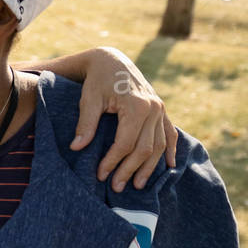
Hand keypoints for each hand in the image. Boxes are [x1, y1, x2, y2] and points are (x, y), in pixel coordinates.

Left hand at [71, 47, 178, 191]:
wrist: (112, 61)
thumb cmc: (97, 80)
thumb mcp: (88, 99)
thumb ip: (86, 123)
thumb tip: (77, 147)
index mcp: (137, 105)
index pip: (126, 142)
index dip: (113, 161)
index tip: (101, 175)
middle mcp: (154, 108)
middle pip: (145, 148)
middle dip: (130, 170)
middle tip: (117, 187)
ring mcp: (161, 109)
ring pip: (160, 145)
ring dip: (150, 167)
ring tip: (138, 185)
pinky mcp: (162, 110)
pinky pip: (170, 133)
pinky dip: (171, 150)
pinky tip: (169, 166)